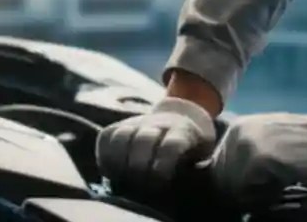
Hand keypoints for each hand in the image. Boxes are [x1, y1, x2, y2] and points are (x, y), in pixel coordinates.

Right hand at [96, 96, 216, 194]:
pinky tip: (109, 171)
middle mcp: (159, 124)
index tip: (160, 182)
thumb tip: (177, 188)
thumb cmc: (194, 146)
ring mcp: (139, 122)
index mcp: (184, 132)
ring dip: (119, 161)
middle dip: (139, 166)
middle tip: (140, 186)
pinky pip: (107, 136)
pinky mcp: (121, 124)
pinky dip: (104, 155)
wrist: (184, 116)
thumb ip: (191, 169)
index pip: (171, 145)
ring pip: (122, 136)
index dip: (163, 165)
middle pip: (143, 140)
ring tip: (122, 180)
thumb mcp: (202, 155)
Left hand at [207, 101, 306, 204]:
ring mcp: (246, 145)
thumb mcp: (271, 139)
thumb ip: (249, 153)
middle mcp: (236, 133)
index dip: (233, 183)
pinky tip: (280, 185)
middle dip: (239, 190)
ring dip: (250, 194)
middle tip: (265, 191)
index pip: (218, 166)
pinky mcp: (259, 159)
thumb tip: (230, 179)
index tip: (253, 188)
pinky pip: (246, 191)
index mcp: (237, 128)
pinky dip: (261, 196)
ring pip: (231, 186)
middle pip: (221, 178)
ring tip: (274, 187)